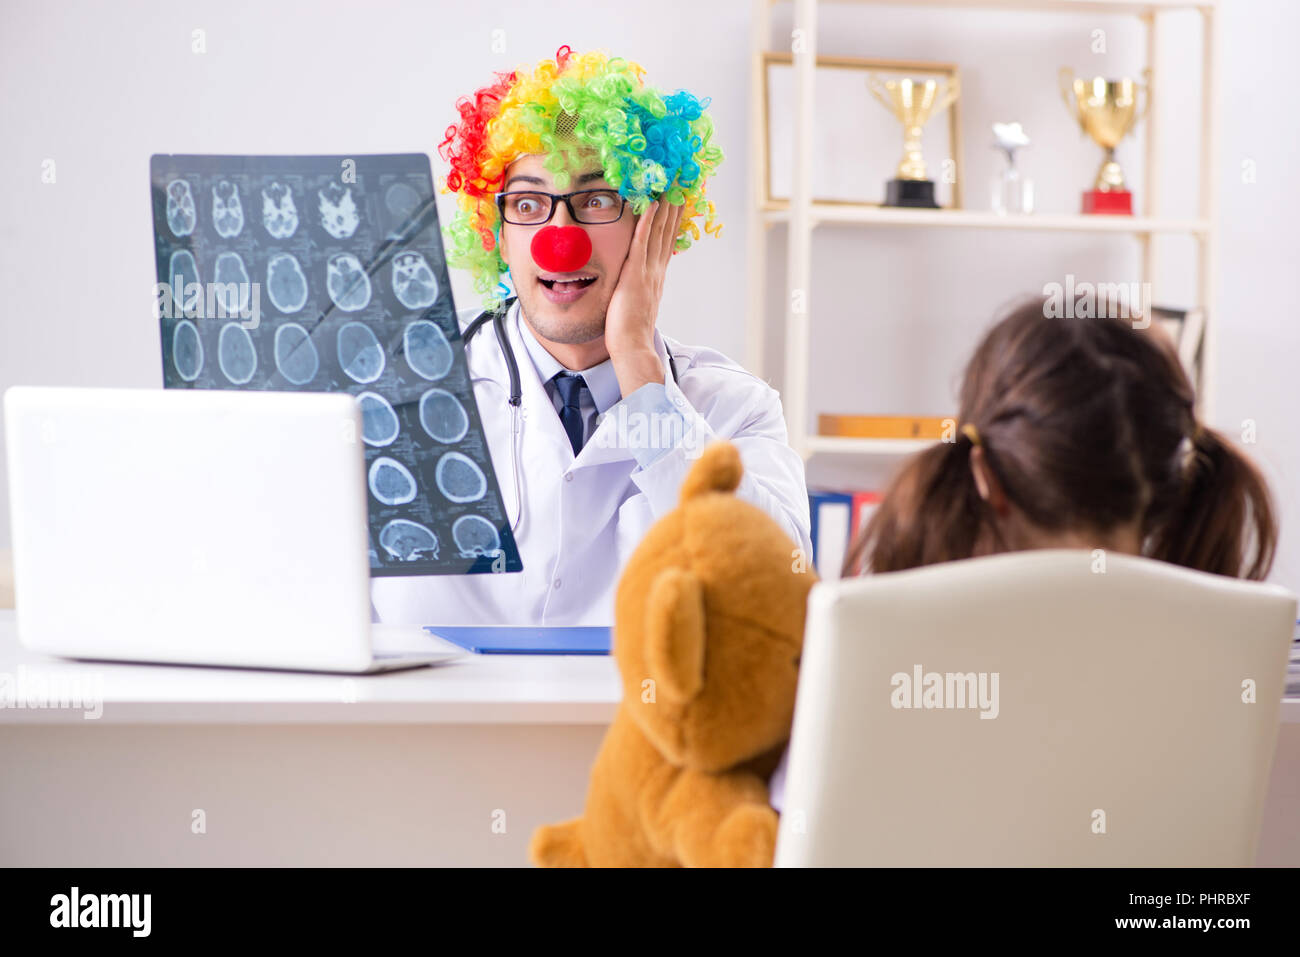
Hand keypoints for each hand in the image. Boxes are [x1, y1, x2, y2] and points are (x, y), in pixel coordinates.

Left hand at [606, 198, 684, 395]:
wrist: (632, 347)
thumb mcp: (638, 303)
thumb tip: (636, 282)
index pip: (667, 241)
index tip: (679, 199)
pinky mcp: (635, 275)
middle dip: (675, 206)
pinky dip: (647, 223)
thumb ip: (639, 287)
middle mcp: (656, 270)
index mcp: (656, 277)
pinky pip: (642, 242)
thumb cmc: (628, 331)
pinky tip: (652, 205)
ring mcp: (647, 271)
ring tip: (671, 184)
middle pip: (668, 231)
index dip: (673, 219)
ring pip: (659, 232)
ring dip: (665, 206)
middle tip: (682, 182)